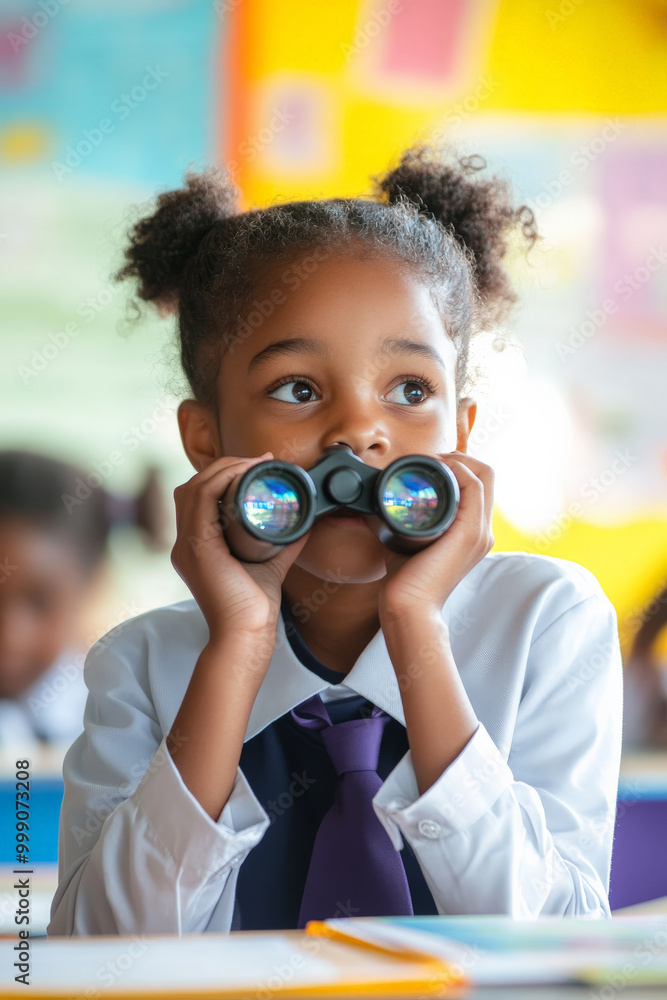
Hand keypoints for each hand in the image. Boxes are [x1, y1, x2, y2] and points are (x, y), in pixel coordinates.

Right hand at [171, 452, 310, 642]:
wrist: (246, 633)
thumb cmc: (254, 606)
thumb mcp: (270, 563)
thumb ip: (282, 543)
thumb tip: (304, 521)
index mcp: (196, 546)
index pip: (199, 497)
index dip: (224, 475)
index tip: (258, 465)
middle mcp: (185, 543)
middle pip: (193, 486)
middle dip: (225, 466)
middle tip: (259, 460)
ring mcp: (187, 545)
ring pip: (195, 487)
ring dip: (225, 468)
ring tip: (254, 462)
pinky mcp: (197, 547)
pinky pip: (201, 499)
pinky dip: (221, 480)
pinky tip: (243, 473)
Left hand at [377, 452, 493, 623]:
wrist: (408, 606)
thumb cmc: (405, 579)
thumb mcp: (408, 541)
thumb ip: (402, 521)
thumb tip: (376, 501)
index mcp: (472, 533)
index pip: (479, 485)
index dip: (457, 465)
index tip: (427, 463)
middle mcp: (483, 531)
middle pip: (485, 475)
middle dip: (458, 457)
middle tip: (429, 458)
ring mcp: (479, 532)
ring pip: (484, 475)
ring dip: (457, 459)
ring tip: (432, 460)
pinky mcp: (470, 533)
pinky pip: (476, 486)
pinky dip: (459, 469)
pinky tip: (439, 467)